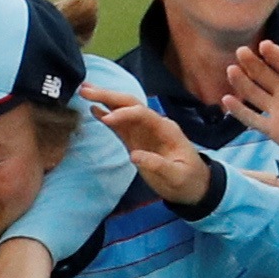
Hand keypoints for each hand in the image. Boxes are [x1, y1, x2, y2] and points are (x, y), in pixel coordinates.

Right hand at [85, 85, 212, 204]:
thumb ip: (158, 165)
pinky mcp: (136, 140)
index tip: (106, 119)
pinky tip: (93, 109)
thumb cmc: (188, 181)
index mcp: (166, 129)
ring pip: (122, 110)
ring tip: (84, 91)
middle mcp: (154, 124)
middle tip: (86, 90)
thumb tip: (133, 155)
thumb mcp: (177, 176)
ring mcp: (144, 131)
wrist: (194, 186)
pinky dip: (107, 115)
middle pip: (130, 103)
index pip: (142, 113)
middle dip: (109, 96)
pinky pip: (120, 125)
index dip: (123, 114)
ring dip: (104, 100)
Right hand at [222, 38, 278, 173]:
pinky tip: (227, 100)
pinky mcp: (275, 130)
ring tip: (231, 70)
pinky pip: (252, 119)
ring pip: (254, 94)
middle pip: (264, 74)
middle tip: (241, 52)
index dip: (273, 53)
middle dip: (252, 63)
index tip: (263, 45)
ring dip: (242, 82)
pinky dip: (239, 111)